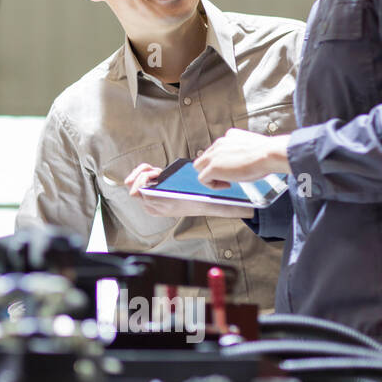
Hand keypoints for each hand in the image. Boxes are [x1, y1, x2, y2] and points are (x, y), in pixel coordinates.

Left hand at [124, 162, 252, 218]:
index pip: (138, 193)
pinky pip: (137, 182)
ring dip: (141, 173)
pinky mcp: (147, 191)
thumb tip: (248, 211)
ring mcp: (148, 199)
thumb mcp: (212, 202)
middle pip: (132, 187)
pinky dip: (142, 173)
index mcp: (161, 205)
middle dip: (141, 175)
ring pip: (133, 184)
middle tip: (155, 171)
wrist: (201, 205)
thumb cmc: (204, 202)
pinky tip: (155, 170)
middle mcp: (151, 204)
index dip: (143, 180)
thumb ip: (227, 208)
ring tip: (155, 170)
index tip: (156, 173)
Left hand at [194, 128, 290, 187]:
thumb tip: (249, 161)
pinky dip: (213, 185)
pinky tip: (228, 185)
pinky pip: (202, 179)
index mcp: (230, 136)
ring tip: (227, 181)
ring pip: (199, 167)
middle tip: (228, 176)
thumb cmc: (268, 153)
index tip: (235, 167)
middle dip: (213, 168)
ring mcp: (214, 155)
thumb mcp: (255, 148)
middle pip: (205, 157)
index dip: (223, 160)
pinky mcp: (213, 167)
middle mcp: (219, 143)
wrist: (270, 154)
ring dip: (211, 176)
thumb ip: (245, 151)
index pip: (217, 148)